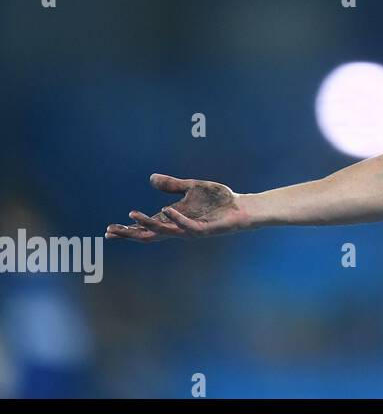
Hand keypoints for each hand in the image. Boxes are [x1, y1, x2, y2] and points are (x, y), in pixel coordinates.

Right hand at [106, 174, 249, 241]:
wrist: (242, 207)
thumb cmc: (219, 201)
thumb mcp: (192, 187)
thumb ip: (173, 184)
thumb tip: (151, 178)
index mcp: (173, 219)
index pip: (146, 228)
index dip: (128, 230)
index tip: (109, 230)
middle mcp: (179, 227)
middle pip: (149, 234)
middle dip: (130, 233)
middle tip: (111, 231)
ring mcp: (191, 230)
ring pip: (165, 232)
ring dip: (148, 224)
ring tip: (133, 215)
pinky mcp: (205, 230)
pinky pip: (188, 226)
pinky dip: (176, 219)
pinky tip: (166, 210)